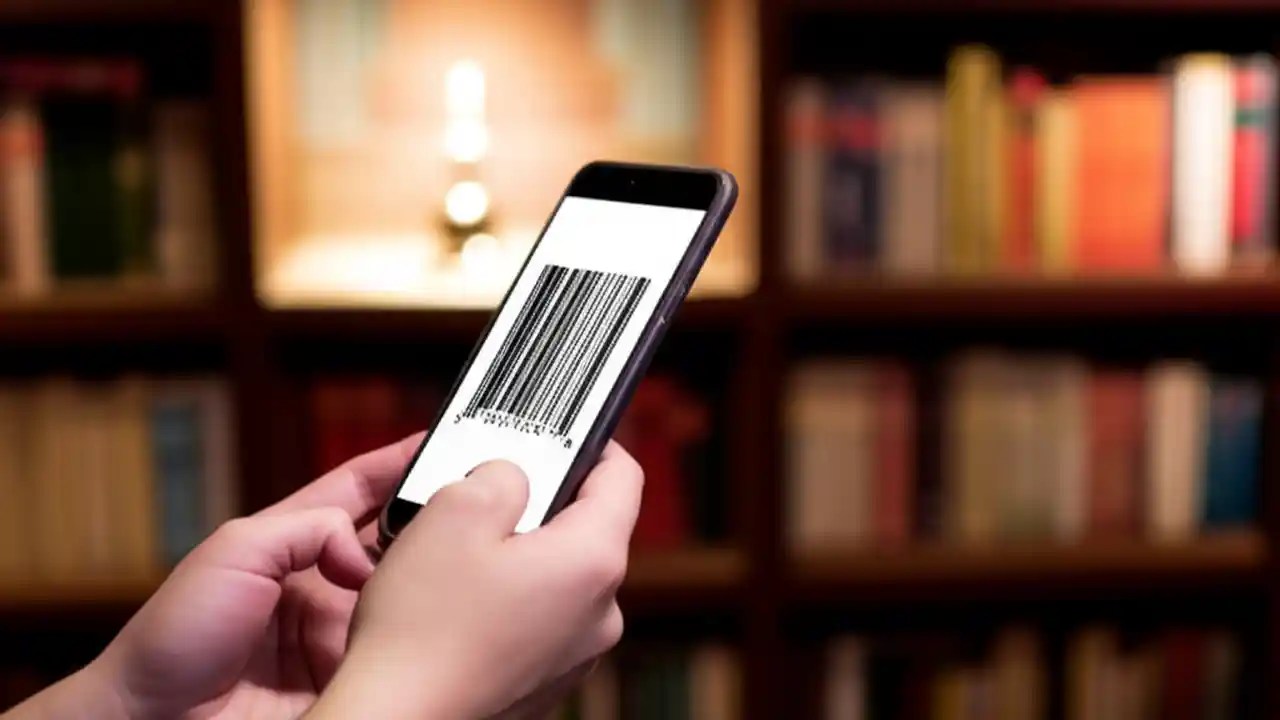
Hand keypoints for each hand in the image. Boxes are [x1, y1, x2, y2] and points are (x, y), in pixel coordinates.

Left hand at [8, 433, 423, 719]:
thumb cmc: (173, 639)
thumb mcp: (235, 549)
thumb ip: (309, 526)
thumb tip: (363, 552)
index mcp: (293, 542)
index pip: (359, 490)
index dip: (399, 463)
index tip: (445, 440)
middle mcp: (326, 585)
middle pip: (394, 543)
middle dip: (432, 522)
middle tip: (468, 504)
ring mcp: (341, 634)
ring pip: (405, 596)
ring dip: (432, 580)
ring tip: (464, 558)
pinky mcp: (354, 681)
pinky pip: (398, 653)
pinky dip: (421, 639)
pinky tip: (442, 623)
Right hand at [308, 442, 643, 719]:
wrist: (395, 718)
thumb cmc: (421, 628)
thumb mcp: (454, 511)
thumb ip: (500, 473)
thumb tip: (514, 477)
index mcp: (592, 561)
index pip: (623, 478)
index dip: (593, 443)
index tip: (562, 432)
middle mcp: (601, 611)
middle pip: (587, 527)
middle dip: (539, 503)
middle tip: (483, 495)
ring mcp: (577, 651)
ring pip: (558, 573)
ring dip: (519, 553)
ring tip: (460, 554)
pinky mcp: (547, 678)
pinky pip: (540, 616)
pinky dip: (509, 598)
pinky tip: (461, 600)